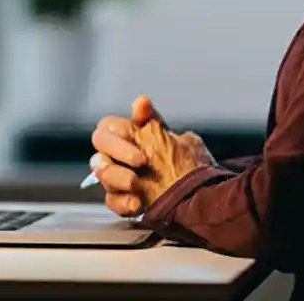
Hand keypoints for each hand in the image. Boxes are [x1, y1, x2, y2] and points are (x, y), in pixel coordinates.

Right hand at [90, 96, 214, 216]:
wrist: (202, 198)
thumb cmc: (188, 165)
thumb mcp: (175, 138)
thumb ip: (153, 120)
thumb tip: (141, 100)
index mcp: (131, 138)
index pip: (109, 126)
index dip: (118, 128)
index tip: (136, 131)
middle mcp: (120, 156)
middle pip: (101, 145)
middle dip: (118, 150)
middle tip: (140, 160)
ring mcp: (119, 180)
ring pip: (102, 173)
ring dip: (117, 177)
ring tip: (136, 184)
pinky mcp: (123, 203)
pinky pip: (112, 201)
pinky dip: (122, 202)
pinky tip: (137, 203)